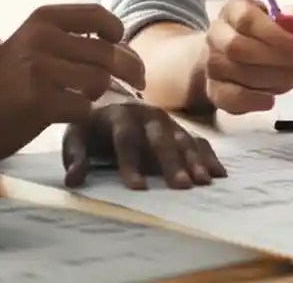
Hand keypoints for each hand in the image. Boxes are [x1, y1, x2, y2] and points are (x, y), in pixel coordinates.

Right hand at [0, 4, 145, 165]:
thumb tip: (124, 48)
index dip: (118, 33)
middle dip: (132, 69)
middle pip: (109, 53)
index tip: (121, 48)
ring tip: (84, 98)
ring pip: (100, 81)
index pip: (100, 15)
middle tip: (140, 82)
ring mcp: (40, 70)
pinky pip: (84, 109)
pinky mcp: (38, 102)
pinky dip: (82, 115)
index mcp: (42, 19)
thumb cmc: (1, 84)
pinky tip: (67, 116)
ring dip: (100, 94)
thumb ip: (69, 41)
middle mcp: (42, 38)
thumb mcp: (30, 46)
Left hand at [62, 98, 226, 190]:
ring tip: (203, 182)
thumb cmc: (92, 129)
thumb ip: (75, 158)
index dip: (131, 163)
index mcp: (119, 115)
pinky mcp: (180, 129)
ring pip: (183, 139)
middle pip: (160, 138)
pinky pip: (198, 141)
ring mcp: (168, 121)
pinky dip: (208, 156)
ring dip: (194, 160)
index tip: (138, 188)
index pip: (126, 139)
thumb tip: (74, 181)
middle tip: (181, 186)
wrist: (111, 106)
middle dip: (171, 162)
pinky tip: (218, 174)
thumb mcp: (76, 138)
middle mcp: (147, 115)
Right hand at [204, 0, 292, 113]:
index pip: (247, 20)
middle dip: (278, 60)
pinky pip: (229, 97)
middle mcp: (217, 34)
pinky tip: (270, 100)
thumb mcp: (283, 21)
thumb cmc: (263, 35)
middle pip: (239, 47)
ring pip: (237, 72)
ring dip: (273, 79)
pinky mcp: (213, 90)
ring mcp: (211, 63)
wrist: (231, 56)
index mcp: (234, 10)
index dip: (276, 36)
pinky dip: (253, 101)